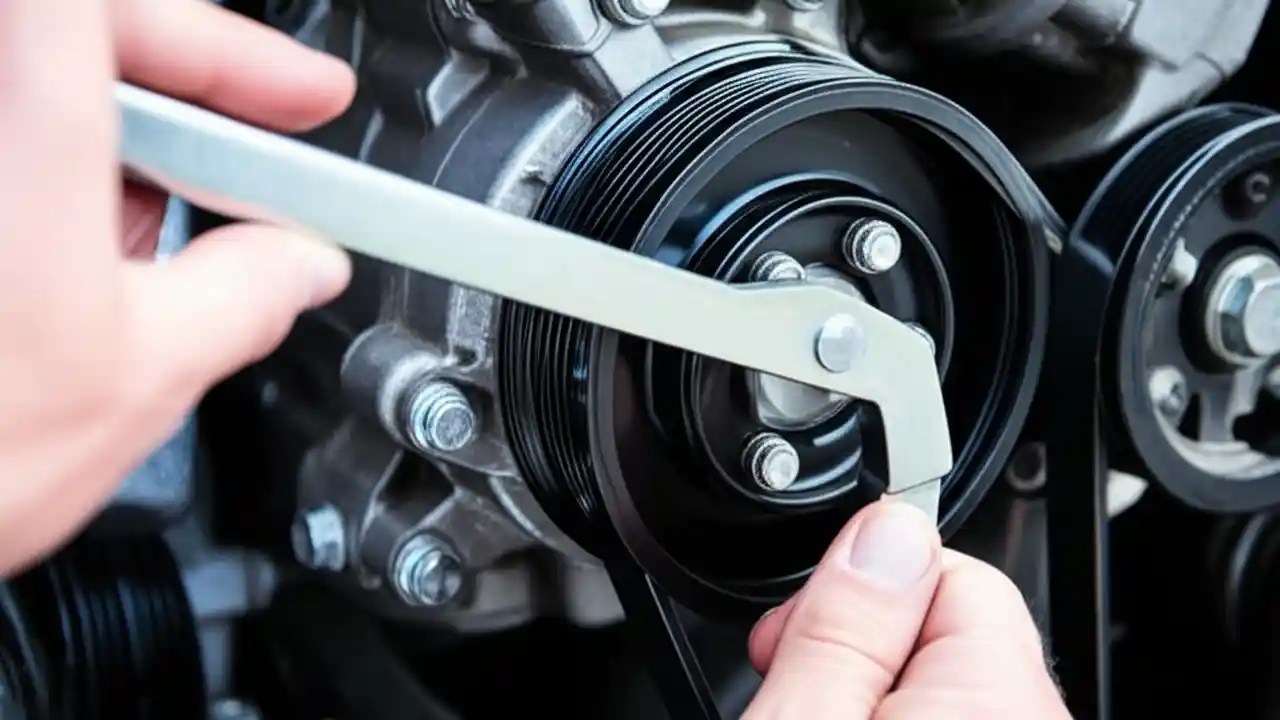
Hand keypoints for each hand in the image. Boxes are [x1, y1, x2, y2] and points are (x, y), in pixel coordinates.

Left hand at [0, 0, 355, 574]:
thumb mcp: (142, 375)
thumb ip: (245, 294)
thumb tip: (297, 264)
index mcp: (25, 134)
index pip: (114, 10)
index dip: (226, 45)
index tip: (295, 97)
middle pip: (93, 41)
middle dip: (198, 88)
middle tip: (265, 153)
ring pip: (51, 93)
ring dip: (131, 139)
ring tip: (181, 223)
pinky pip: (23, 152)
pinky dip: (68, 173)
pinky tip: (96, 248)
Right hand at [743, 500, 1070, 718]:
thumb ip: (843, 622)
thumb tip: (886, 526)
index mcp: (997, 699)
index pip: (943, 562)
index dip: (850, 587)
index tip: (794, 632)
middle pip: (946, 626)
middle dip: (858, 643)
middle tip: (791, 689)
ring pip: (946, 684)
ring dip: (873, 693)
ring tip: (809, 718)